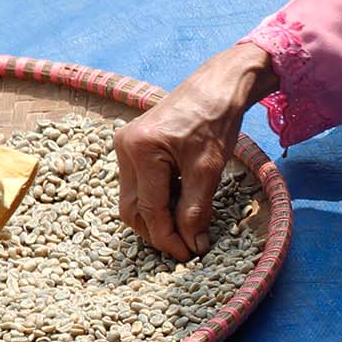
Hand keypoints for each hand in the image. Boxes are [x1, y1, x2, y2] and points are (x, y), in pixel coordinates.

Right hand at [113, 42, 272, 260]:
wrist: (217, 86)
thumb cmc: (215, 120)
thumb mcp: (209, 169)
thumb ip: (197, 209)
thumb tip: (192, 244)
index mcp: (140, 149)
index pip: (149, 209)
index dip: (168, 237)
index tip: (187, 254)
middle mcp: (125, 147)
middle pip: (133, 208)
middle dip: (157, 232)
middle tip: (185, 247)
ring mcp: (125, 146)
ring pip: (134, 199)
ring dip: (157, 218)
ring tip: (185, 227)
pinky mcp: (133, 146)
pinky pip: (139, 185)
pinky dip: (157, 200)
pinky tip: (179, 205)